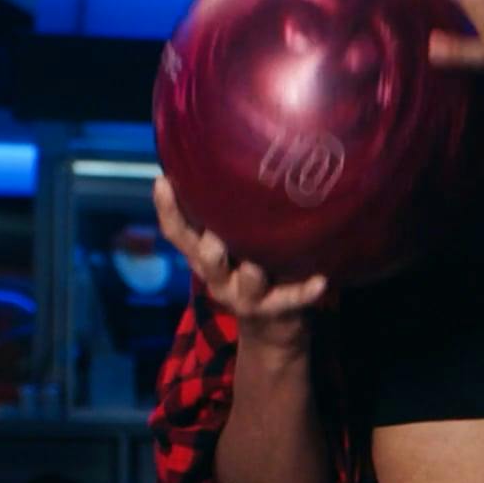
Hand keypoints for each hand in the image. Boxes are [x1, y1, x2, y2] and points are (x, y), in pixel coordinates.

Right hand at [153, 175, 327, 339]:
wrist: (272, 324)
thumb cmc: (248, 264)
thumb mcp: (229, 242)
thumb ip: (221, 215)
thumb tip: (220, 157)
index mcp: (202, 257)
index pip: (177, 234)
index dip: (167, 210)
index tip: (163, 181)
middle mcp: (218, 278)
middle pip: (207, 261)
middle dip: (209, 250)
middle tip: (214, 237)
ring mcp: (247, 296)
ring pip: (248, 282)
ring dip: (252, 272)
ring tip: (258, 265)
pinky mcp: (277, 308)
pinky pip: (292, 299)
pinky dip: (305, 291)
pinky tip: (320, 281)